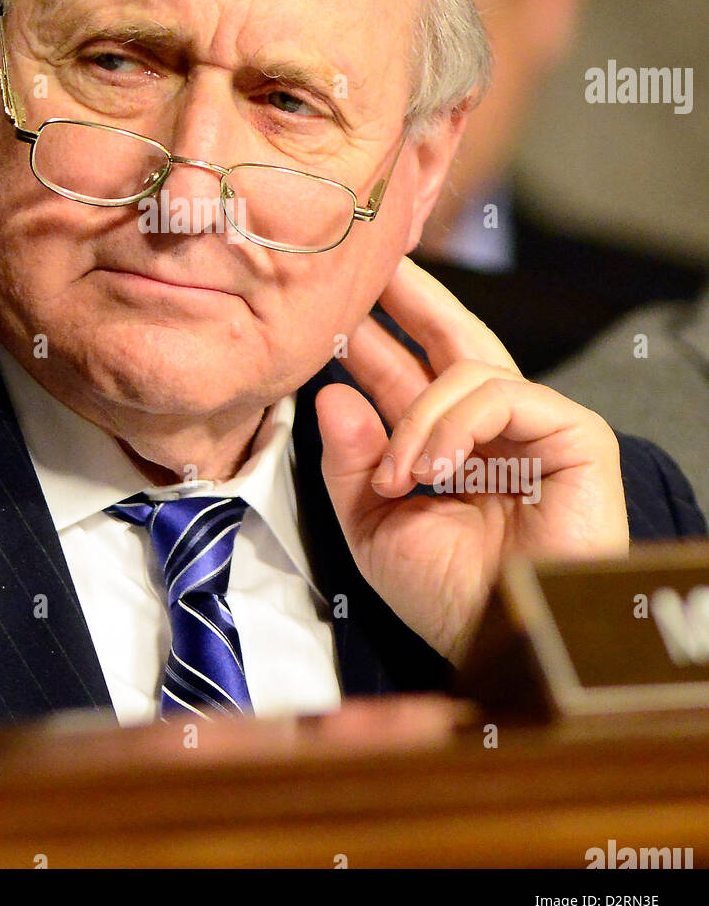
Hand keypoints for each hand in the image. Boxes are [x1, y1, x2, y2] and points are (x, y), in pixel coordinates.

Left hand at [317, 256, 628, 665]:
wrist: (501, 643)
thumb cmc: (446, 594)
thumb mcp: (373, 524)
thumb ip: (349, 460)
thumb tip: (331, 394)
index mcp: (446, 442)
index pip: (407, 369)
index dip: (374, 333)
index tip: (334, 300)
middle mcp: (492, 425)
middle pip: (452, 336)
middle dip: (411, 297)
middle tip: (372, 262)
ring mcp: (535, 425)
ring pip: (466, 369)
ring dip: (416, 417)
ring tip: (400, 475)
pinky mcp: (575, 434)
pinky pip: (504, 394)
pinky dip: (456, 425)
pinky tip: (434, 468)